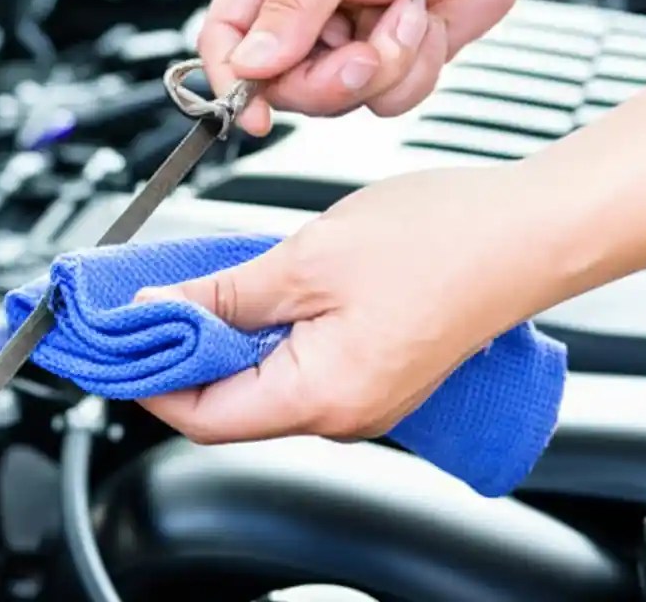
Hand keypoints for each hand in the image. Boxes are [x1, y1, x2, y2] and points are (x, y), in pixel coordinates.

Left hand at [133, 165, 559, 443]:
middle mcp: (345, 413)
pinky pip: (298, 367)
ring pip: (262, 384)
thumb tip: (159, 314)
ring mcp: (365, 395)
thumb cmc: (444, 241)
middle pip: (228, 406)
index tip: (112, 344)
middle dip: (176, 360)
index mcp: (323, 398)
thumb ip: (224, 295)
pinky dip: (260, 337)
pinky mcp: (378, 369)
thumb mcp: (306, 259)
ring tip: (185, 296)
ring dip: (218, 345)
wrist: (533, 230)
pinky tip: (244, 298)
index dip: (147, 382)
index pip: (201, 416)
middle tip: (140, 311)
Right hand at [202, 0, 619, 133]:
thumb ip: (294, 2)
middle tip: (364, 53)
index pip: (224, 37)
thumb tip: (251, 61)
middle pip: (281, 84)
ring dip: (384, 66)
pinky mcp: (383, 65)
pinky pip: (382, 101)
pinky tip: (424, 25)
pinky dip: (413, 71)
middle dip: (331, 78)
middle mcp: (301, 11)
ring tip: (406, 15)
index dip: (231, 80)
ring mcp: (342, 43)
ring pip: (335, 99)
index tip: (254, 113)